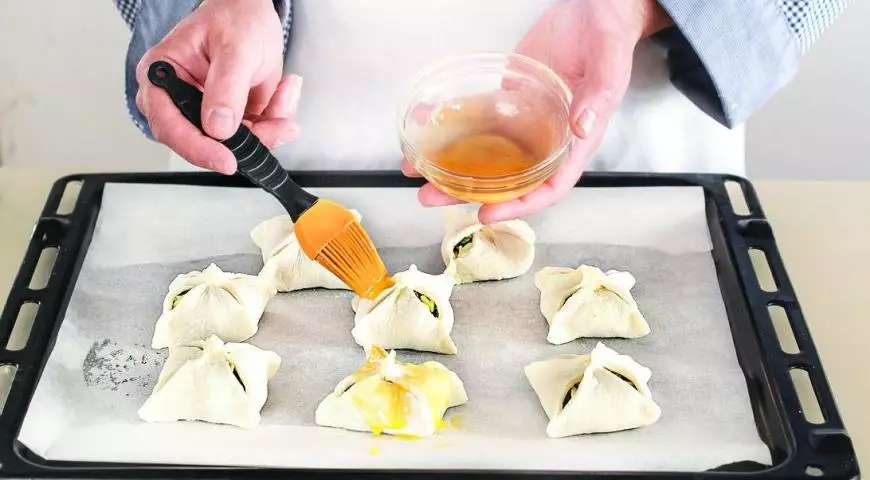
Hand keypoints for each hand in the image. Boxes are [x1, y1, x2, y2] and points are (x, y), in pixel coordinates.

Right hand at [135, 0, 299, 173]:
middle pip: (203, 141)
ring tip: (285, 94)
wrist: (253, 10)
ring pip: (235, 143)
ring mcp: (205, 109)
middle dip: (247, 139)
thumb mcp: (235, 48)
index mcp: (162, 75)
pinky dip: (275, 120)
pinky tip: (285, 92)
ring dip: (269, 128)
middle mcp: (178, 97)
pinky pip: (254, 133)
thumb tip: (217, 127)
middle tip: (277, 127)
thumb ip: (226, 88)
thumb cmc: (234, 17)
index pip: (168, 124)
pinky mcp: (231, 116)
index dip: (196, 148)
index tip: (226, 160)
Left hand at [403, 0, 670, 222]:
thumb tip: (582, 128)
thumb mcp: (611, 65)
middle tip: (432, 196)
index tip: (487, 213)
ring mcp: (524, 120)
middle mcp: (546, 137)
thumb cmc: (610, 37)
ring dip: (450, 164)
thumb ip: (600, 97)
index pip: (548, 188)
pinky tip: (424, 122)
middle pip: (506, 178)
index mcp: (575, 141)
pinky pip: (476, 116)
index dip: (519, 205)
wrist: (595, 9)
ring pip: (484, 153)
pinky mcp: (508, 98)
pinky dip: (449, 122)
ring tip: (415, 168)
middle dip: (466, 191)